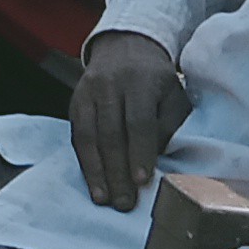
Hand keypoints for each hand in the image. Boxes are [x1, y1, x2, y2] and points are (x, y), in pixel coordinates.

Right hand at [67, 31, 190, 210]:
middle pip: (111, 132)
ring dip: (97, 171)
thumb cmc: (156, 80)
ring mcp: (88, 92)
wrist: (125, 47)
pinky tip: (93, 182)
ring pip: (89, 136)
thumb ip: (169, 124)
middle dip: (117, 171)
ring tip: (105, 199)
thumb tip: (156, 158)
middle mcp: (110, 85)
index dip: (140, 152)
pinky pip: (78, 135)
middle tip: (124, 202)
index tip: (142, 180)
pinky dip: (84, 161)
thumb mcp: (174, 94)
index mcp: (140, 81)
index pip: (139, 121)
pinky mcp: (75, 101)